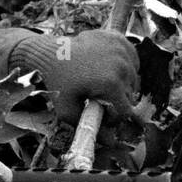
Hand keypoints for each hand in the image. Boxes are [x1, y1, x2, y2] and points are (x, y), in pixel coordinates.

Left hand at [11, 29, 140, 122]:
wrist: (49, 52)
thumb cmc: (57, 81)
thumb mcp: (67, 108)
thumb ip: (88, 126)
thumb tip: (110, 143)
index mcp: (111, 84)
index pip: (125, 111)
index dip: (113, 117)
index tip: (99, 112)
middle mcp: (121, 66)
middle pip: (130, 94)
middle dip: (115, 99)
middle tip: (94, 93)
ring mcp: (121, 50)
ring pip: (133, 77)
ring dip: (119, 82)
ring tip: (97, 78)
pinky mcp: (119, 39)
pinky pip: (131, 59)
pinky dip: (123, 64)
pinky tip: (105, 65)